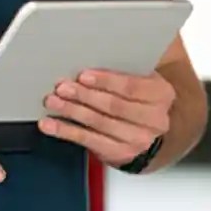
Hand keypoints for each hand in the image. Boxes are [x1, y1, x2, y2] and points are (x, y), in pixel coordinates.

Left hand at [38, 70, 173, 167]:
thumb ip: (123, 69)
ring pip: (98, 123)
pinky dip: (66, 132)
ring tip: (52, 101)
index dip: (105, 81)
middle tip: (62, 87)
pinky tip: (50, 125)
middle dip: (84, 95)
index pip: (131, 87)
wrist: (150, 133)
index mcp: (161, 94)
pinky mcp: (121, 155)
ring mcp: (138, 140)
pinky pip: (89, 141)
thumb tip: (88, 56)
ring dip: (71, 111)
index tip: (83, 75)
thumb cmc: (139, 99)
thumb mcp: (141, 80)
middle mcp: (154, 120)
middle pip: (113, 106)